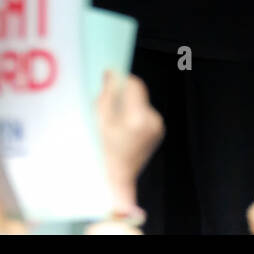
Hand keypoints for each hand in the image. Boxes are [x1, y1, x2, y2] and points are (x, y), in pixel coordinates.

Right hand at [95, 70, 163, 209]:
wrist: (113, 180)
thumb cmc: (100, 152)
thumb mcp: (97, 121)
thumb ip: (106, 94)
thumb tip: (112, 73)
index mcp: (138, 118)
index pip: (134, 84)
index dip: (119, 81)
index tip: (107, 84)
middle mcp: (153, 122)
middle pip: (137, 93)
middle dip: (121, 96)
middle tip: (106, 109)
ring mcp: (157, 128)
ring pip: (139, 103)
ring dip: (127, 106)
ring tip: (113, 124)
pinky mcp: (157, 132)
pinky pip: (143, 114)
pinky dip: (132, 116)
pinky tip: (121, 130)